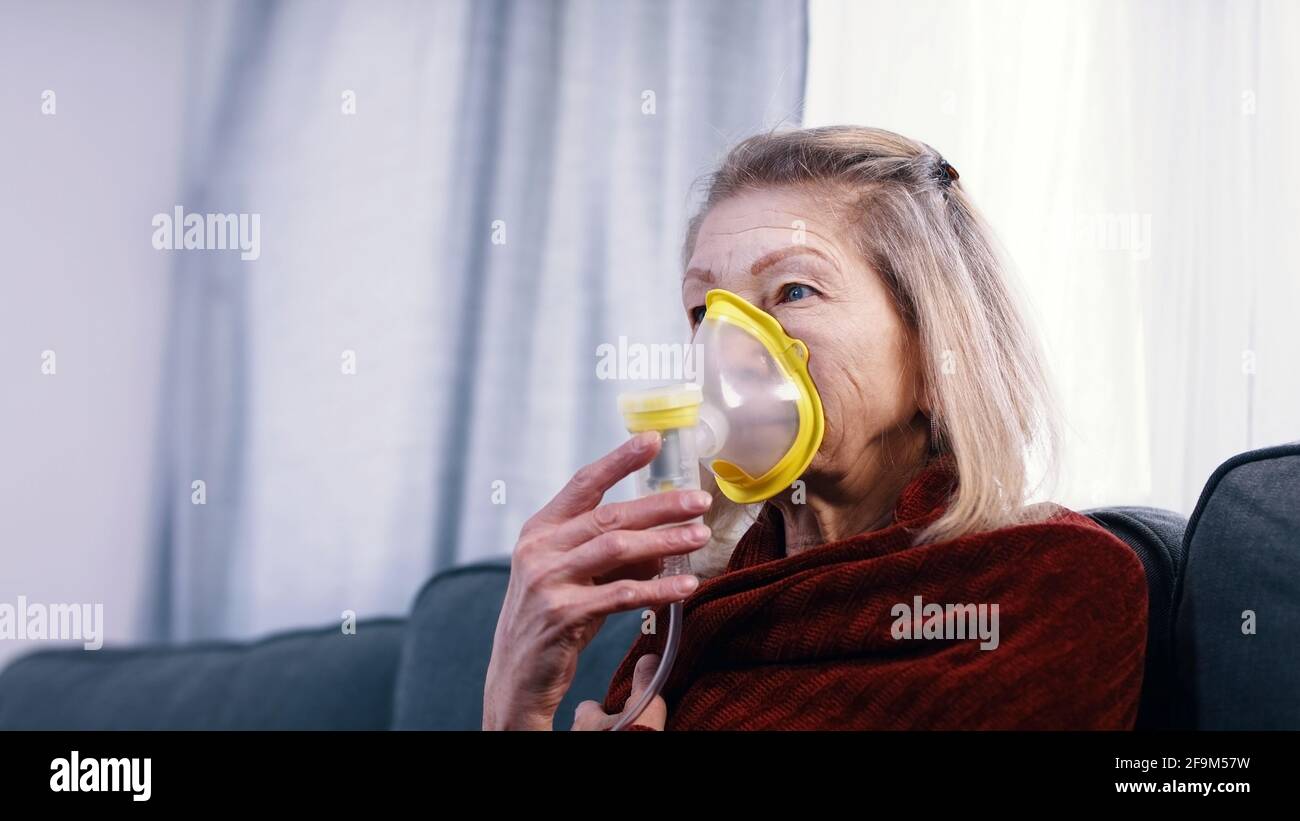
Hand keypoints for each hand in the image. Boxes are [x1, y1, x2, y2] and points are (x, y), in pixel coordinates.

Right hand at [482, 432, 709, 729]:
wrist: (516, 676)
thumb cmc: (552, 620)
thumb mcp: (580, 578)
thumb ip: (615, 557)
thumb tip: (664, 542)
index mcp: (540, 530)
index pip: (583, 484)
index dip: (619, 460)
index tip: (653, 440)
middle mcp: (539, 549)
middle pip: (609, 515)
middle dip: (659, 506)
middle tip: (699, 500)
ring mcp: (547, 580)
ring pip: (617, 549)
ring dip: (665, 541)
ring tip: (700, 538)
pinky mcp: (562, 614)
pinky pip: (621, 594)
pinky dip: (658, 589)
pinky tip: (685, 586)